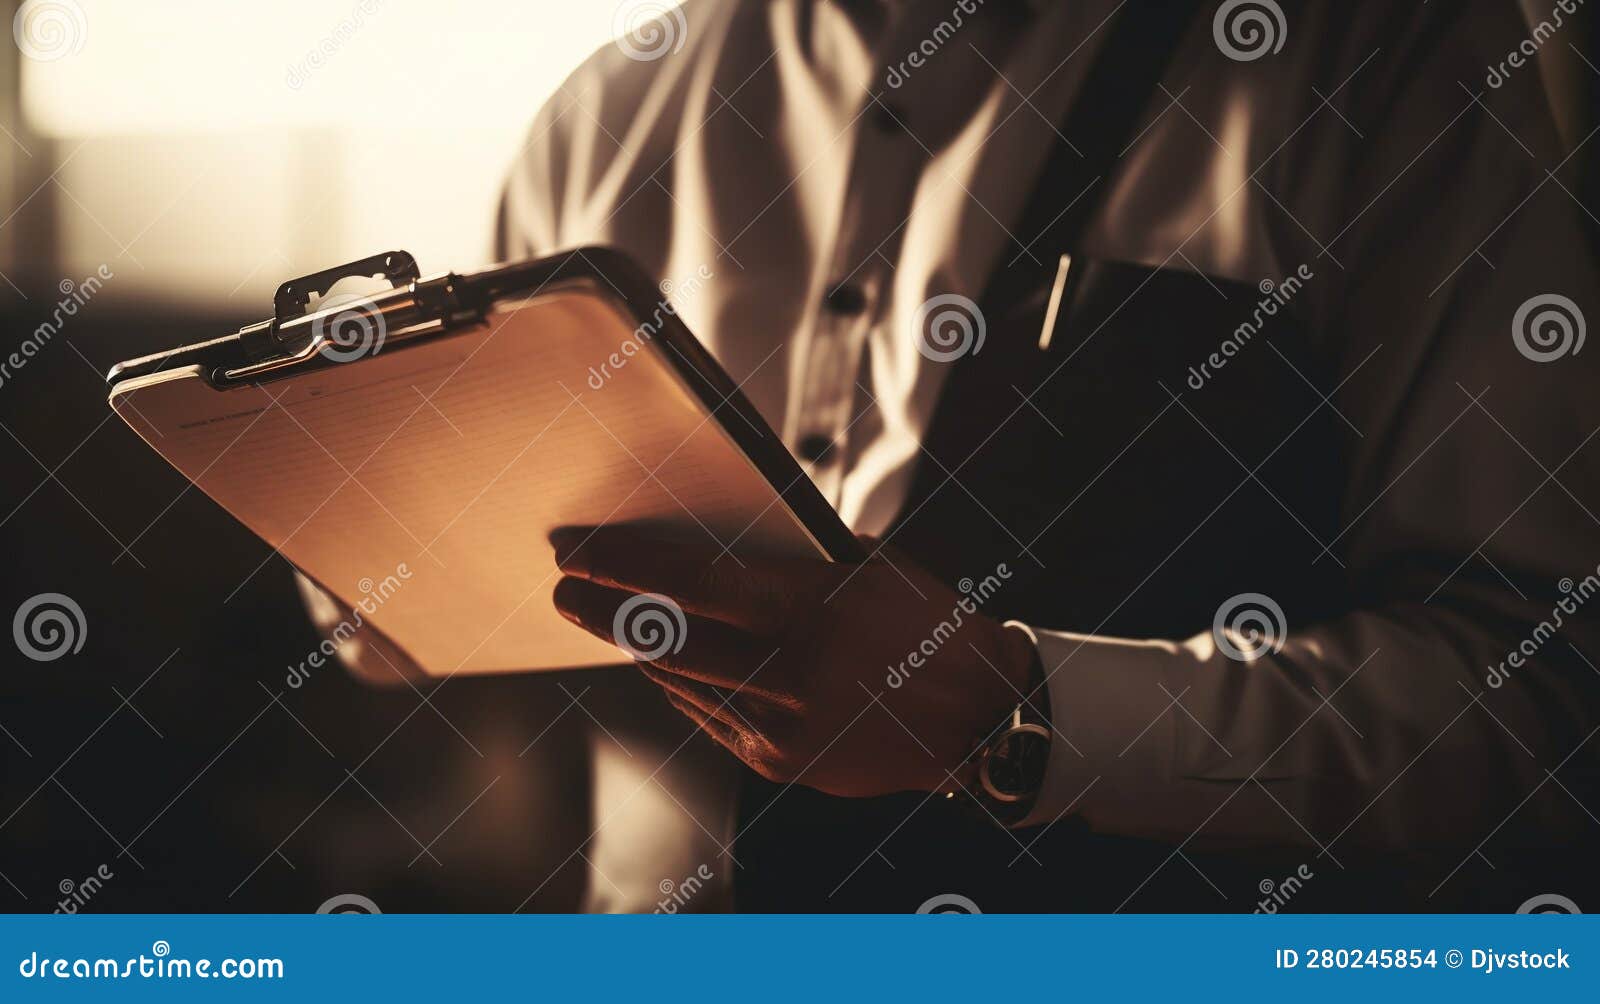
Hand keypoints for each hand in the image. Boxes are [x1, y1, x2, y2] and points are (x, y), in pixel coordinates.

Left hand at [550, 526, 1036, 797]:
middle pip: (666, 640)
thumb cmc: (925, 625)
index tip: (577, 553)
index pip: (692, 583)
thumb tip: (725, 540)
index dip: (624, 567)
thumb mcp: (872, 567)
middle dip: (603, 613)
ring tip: (608, 621)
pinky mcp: (780, 759)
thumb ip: (798, 557)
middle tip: (563, 592)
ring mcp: (782, 723)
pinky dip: (680, 686)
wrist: (979, 717)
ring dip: (637, 649)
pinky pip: (708, 715)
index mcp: (811, 608)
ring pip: (680, 680)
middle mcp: (789, 670)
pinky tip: (664, 666)